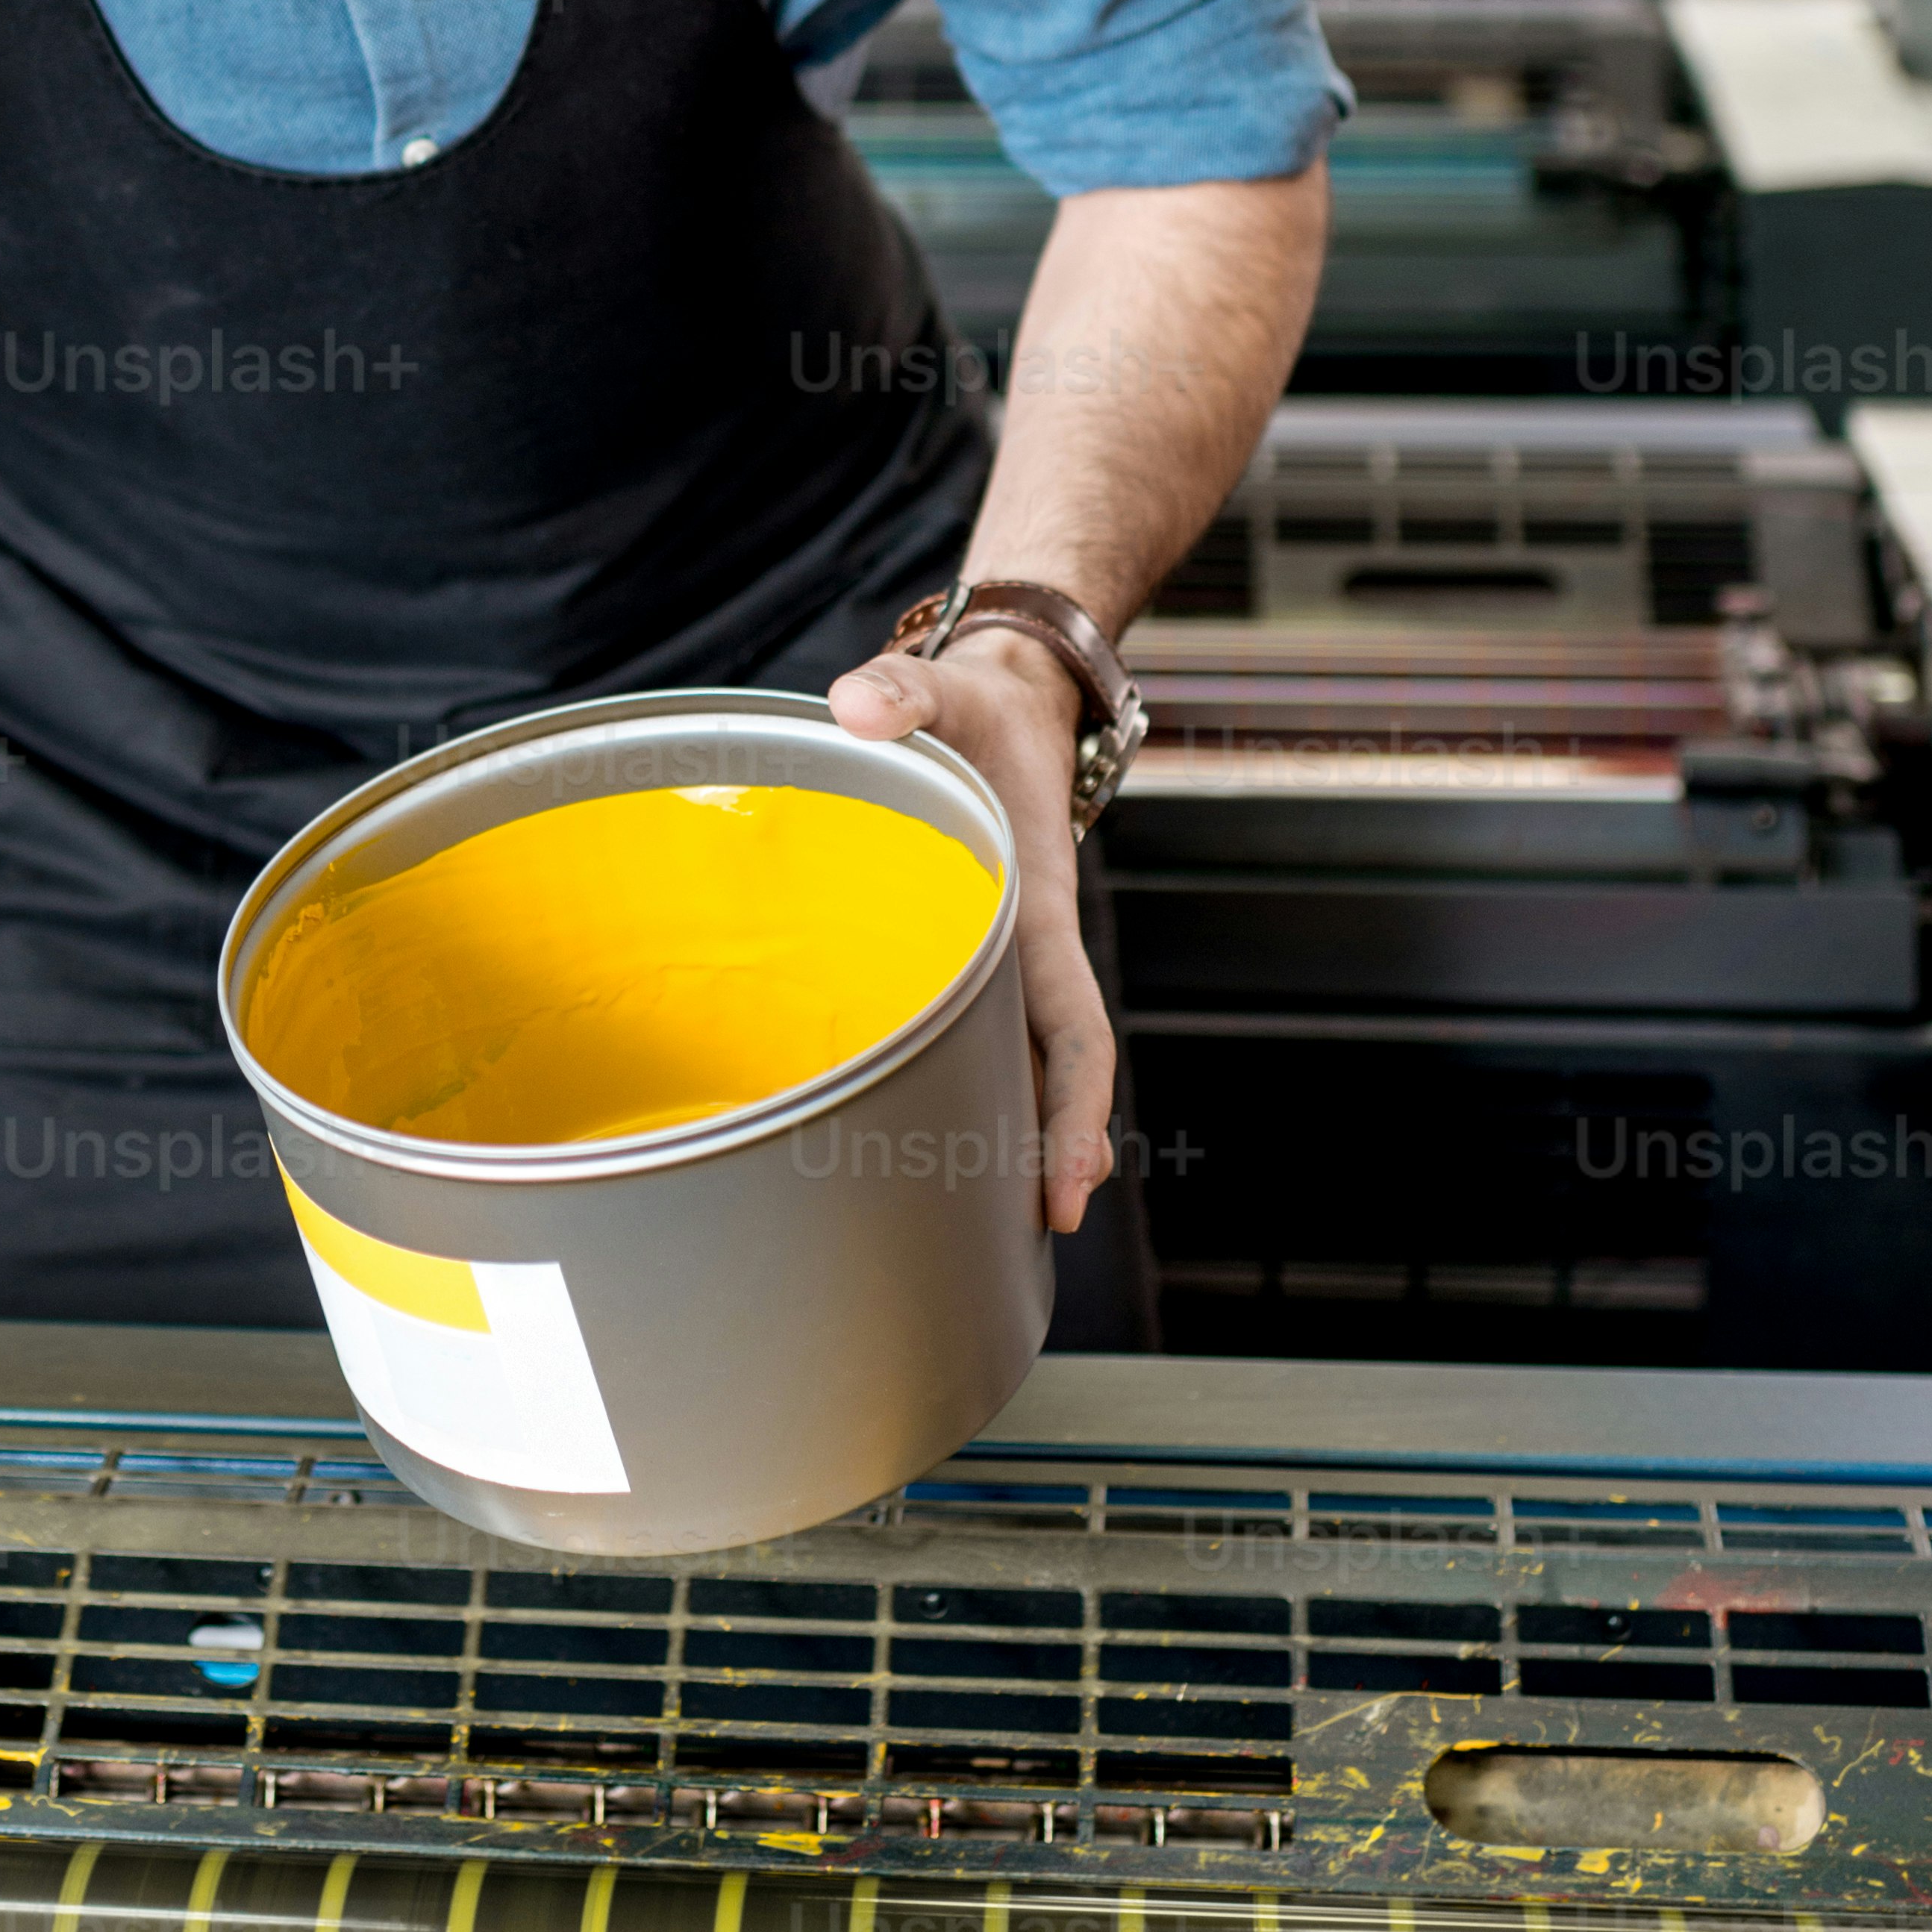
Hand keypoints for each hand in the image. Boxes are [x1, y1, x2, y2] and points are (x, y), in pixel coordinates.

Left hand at [826, 623, 1112, 1233]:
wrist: (1013, 695)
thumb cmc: (978, 705)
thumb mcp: (946, 691)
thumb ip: (902, 692)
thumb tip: (855, 705)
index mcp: (1038, 910)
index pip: (1074, 1034)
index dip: (1076, 1115)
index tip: (1069, 1192)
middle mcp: (1030, 948)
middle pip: (1052, 1075)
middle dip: (1048, 1158)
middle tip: (1025, 1241)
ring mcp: (1006, 954)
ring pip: (1018, 1062)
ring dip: (1009, 1134)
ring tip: (973, 1226)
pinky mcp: (974, 948)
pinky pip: (979, 1029)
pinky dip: (969, 1084)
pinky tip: (925, 1133)